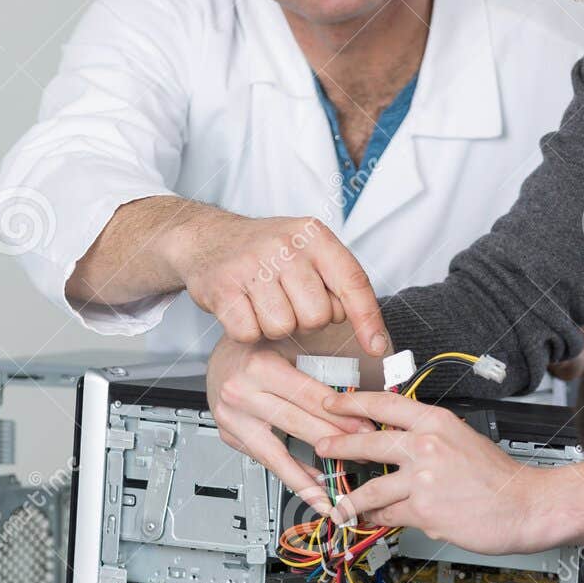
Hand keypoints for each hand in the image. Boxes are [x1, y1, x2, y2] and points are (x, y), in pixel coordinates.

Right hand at [164, 205, 390, 352]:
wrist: (207, 239)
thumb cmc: (267, 253)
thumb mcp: (309, 252)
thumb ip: (340, 284)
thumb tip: (373, 337)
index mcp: (315, 236)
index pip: (353, 282)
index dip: (368, 319)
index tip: (376, 347)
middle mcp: (286, 245)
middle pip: (317, 316)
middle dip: (306, 322)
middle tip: (289, 304)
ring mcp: (252, 264)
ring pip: (283, 328)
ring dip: (276, 327)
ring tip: (264, 304)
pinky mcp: (223, 286)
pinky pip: (250, 333)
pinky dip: (248, 331)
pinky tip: (243, 309)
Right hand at [207, 335, 372, 511]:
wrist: (219, 356)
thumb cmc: (257, 348)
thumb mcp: (289, 345)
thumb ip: (319, 369)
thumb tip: (355, 401)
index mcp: (260, 367)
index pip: (309, 397)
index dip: (340, 415)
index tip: (365, 428)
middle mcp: (241, 393)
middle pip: (296, 425)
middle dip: (333, 443)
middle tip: (360, 456)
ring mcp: (232, 417)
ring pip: (276, 453)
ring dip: (306, 478)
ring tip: (329, 495)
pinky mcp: (229, 435)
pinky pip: (265, 459)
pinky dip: (290, 473)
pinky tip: (310, 485)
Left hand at [314, 390, 536, 550]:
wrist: (526, 505)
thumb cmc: (500, 477)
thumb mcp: (464, 439)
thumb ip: (429, 439)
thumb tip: (400, 444)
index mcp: (437, 422)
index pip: (384, 405)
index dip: (352, 403)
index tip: (331, 403)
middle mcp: (426, 446)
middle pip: (366, 442)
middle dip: (337, 447)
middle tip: (321, 447)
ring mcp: (423, 479)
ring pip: (370, 488)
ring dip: (350, 498)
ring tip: (339, 502)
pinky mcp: (424, 511)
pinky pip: (388, 515)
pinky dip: (378, 518)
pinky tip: (371, 519)